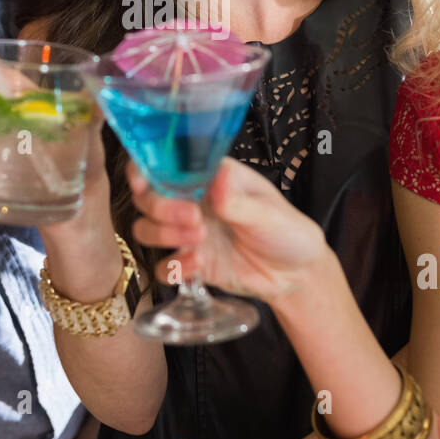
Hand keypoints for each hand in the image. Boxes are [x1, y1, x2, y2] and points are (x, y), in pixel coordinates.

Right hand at [128, 157, 328, 303]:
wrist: (296, 275)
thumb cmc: (286, 231)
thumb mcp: (268, 213)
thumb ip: (238, 200)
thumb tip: (218, 179)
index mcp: (209, 176)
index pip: (164, 164)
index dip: (144, 169)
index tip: (143, 183)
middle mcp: (192, 201)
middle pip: (147, 197)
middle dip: (160, 207)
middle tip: (192, 216)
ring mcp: (187, 232)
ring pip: (146, 229)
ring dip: (163, 234)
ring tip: (199, 240)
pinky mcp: (190, 262)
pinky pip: (163, 266)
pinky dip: (174, 267)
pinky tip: (199, 266)